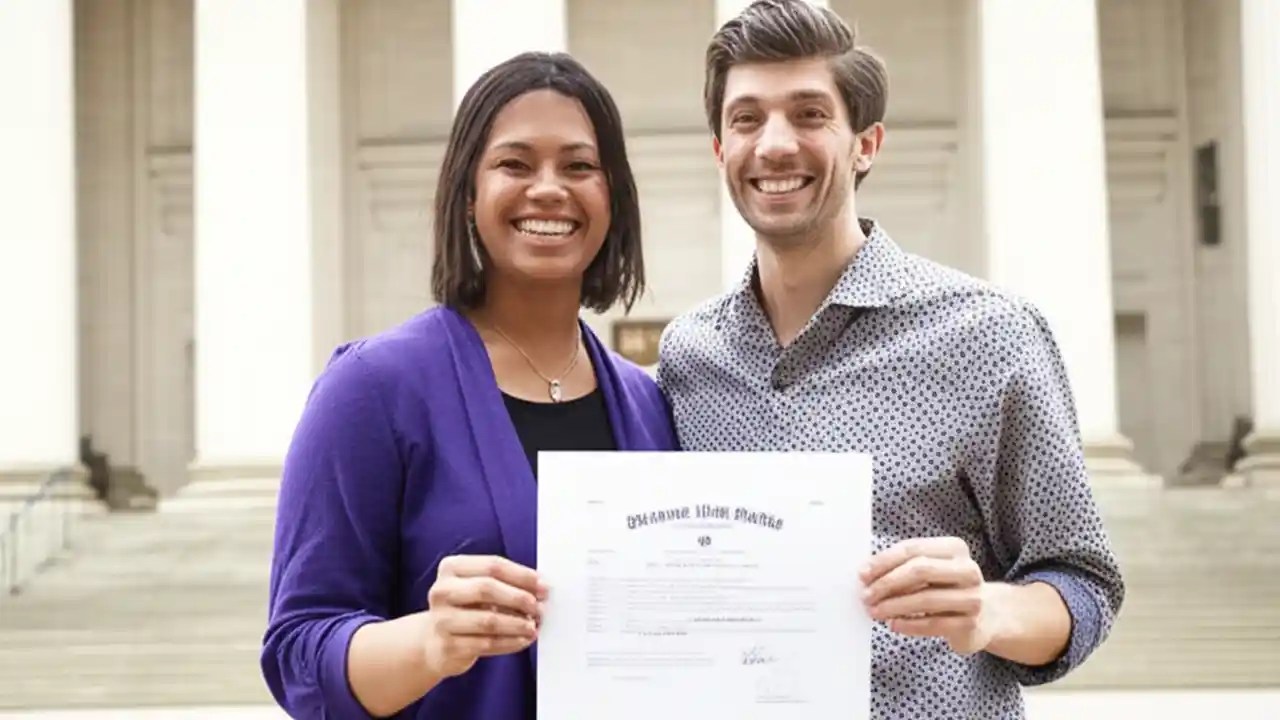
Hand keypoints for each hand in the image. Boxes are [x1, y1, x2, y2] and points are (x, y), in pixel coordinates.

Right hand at [422, 554, 546, 678]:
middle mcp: (442, 591)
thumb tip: (541, 587)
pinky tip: (523, 640)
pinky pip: (486, 644)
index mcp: (451, 568)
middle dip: (519, 598)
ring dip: (517, 623)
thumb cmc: (464, 609)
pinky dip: (510, 642)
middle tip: (539, 607)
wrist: (434, 642)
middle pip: (486, 589)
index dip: (521, 575)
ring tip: (534, 626)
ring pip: (488, 620)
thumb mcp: (476, 588)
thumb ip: (505, 583)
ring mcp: (442, 620)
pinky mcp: (448, 646)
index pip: (492, 566)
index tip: (542, 586)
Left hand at [860, 537, 992, 654]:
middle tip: (866, 595)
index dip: (884, 561)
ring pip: (925, 599)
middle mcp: (967, 570)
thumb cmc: (947, 588)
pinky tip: (893, 624)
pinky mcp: (970, 624)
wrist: (987, 616)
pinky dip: (908, 624)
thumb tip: (867, 574)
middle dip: (887, 583)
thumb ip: (904, 566)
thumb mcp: (931, 570)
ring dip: (893, 605)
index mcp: (955, 548)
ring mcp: (972, 598)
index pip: (913, 549)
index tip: (863, 574)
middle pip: (920, 570)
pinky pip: (932, 624)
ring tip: (875, 611)